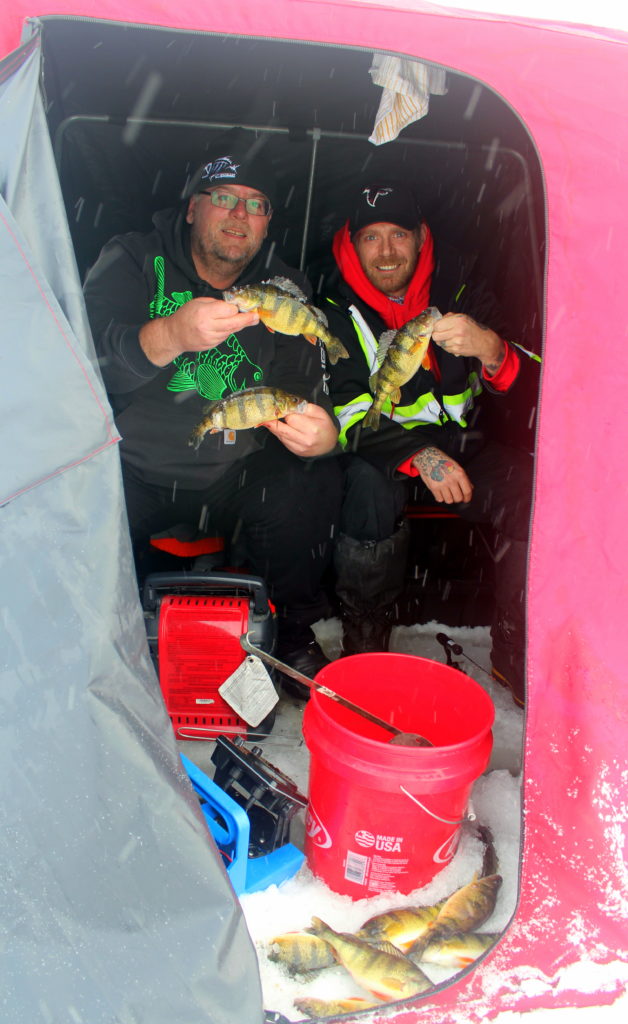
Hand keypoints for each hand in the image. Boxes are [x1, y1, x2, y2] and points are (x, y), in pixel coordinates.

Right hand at [139, 297, 258, 365]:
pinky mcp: (212, 345)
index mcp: (205, 313)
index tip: (240, 305)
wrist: (175, 335)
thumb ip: (216, 304)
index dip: (235, 307)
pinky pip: (226, 336)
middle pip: (234, 323)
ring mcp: (211, 338)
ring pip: (232, 331)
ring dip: (239, 324)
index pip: (228, 310)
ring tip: (247, 319)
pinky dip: (229, 331)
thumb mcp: (198, 302)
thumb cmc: (186, 316)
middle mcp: (208, 326)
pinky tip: (225, 326)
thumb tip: (233, 306)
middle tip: (257, 316)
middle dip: (248, 319)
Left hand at [263, 403, 338, 456]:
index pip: (291, 418)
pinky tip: (278, 428)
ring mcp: (300, 447)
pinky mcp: (296, 451)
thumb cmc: (324, 427)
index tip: (282, 409)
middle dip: (275, 420)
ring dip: (274, 427)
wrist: (329, 444)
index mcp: (312, 428)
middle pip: (283, 428)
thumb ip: (306, 407)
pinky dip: (279, 434)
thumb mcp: (320, 413)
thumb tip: (291, 405)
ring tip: (268, 420)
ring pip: (281, 435)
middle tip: (269, 413)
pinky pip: (283, 441)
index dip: (286, 412)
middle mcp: (305, 439)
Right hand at [412, 445, 472, 503]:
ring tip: (447, 494)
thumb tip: (470, 487)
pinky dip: (440, 498)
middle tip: (456, 496)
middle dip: (458, 499)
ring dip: (449, 499)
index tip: (466, 500)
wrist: (428, 457)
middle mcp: (451, 479)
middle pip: (458, 498)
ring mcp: (442, 484)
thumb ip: (464, 478)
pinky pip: (440, 499)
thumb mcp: (456, 466)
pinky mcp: (434, 487)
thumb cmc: (442, 461)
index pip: (467, 491)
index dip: (467, 498)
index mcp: (459, 474)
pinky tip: (440, 493)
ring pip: (449, 500)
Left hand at [431, 313, 504, 373]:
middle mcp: (457, 331)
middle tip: (441, 334)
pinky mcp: (457, 350)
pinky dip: (447, 346)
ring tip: (450, 338)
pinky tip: (454, 343)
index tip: (438, 327)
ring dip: (442, 341)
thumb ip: (449, 317)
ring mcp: (457, 341)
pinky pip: (445, 349)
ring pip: (440, 343)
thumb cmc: (472, 328)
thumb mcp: (463, 318)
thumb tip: (437, 320)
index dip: (436, 327)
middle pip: (435, 336)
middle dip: (437, 335)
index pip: (437, 325)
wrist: (484, 342)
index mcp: (458, 320)